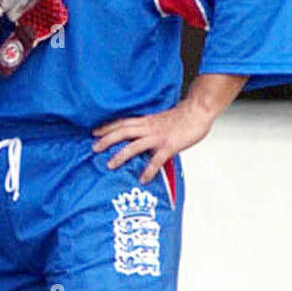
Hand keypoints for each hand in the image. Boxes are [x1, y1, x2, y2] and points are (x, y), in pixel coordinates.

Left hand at [92, 98, 215, 183]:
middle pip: (123, 132)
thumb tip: (137, 136)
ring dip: (121, 155)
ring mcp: (158, 137)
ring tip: (110, 165)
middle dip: (107, 139)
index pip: (122, 122)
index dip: (107, 127)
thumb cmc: (181, 117)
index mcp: (146, 120)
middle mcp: (149, 128)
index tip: (94, 132)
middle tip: (94, 148)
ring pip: (135, 145)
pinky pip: (156, 160)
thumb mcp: (159, 119)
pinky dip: (148, 170)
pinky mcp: (169, 146)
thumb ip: (147, 127)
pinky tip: (142, 179)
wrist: (198, 112)